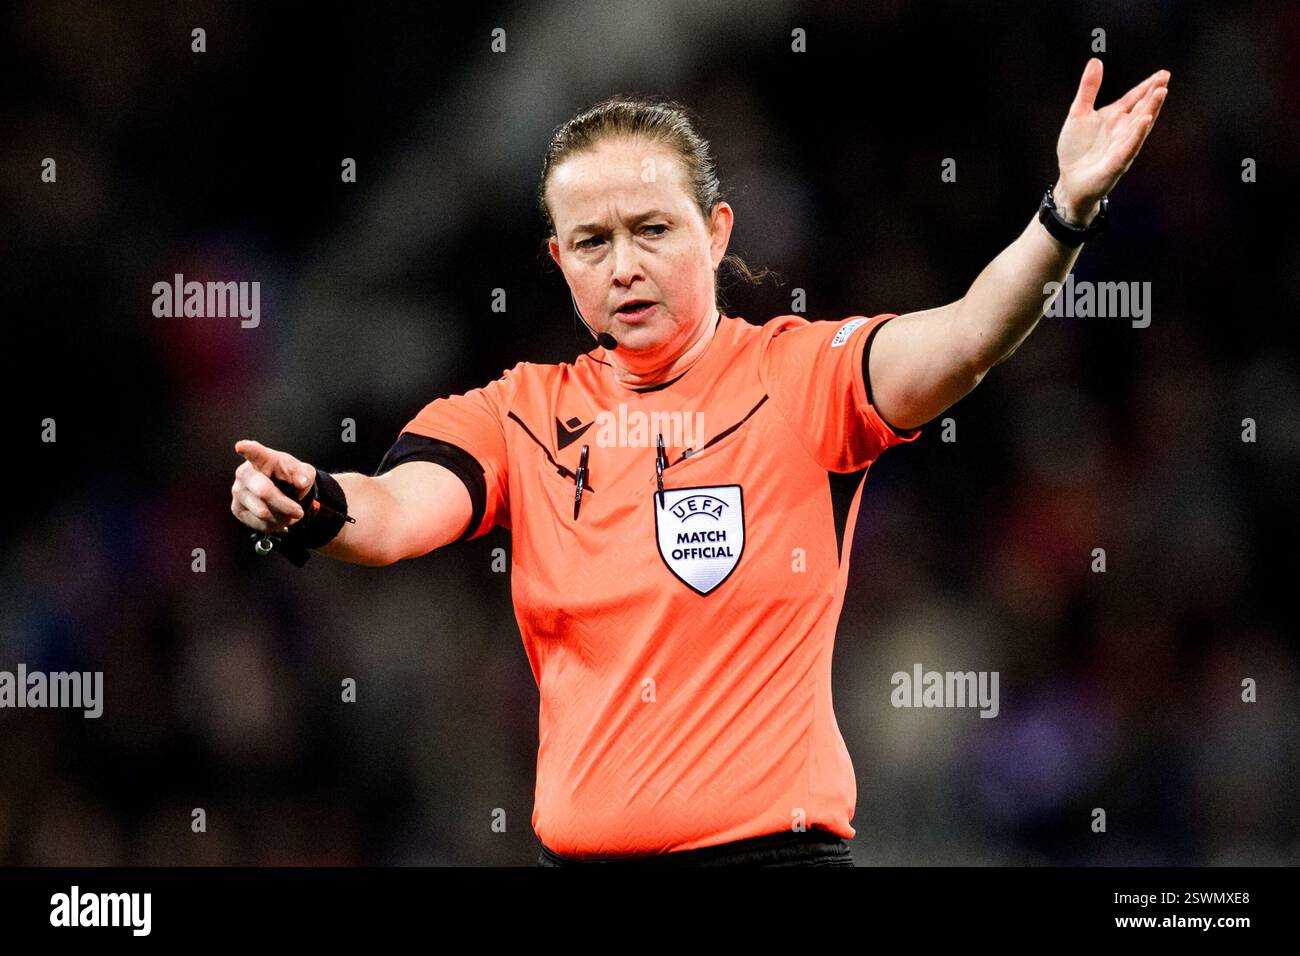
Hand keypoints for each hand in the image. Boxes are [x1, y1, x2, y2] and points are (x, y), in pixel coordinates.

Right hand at [231, 439, 314, 533]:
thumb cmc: (290, 477)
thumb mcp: (303, 472)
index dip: (248, 449)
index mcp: (263, 458)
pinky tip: (278, 517)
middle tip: (299, 511)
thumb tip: (301, 482)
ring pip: (263, 512)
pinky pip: (258, 523)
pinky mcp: (236, 509)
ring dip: (282, 517)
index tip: (241, 446)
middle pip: (264, 492)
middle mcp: (244, 473)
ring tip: (289, 513)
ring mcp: (238, 491)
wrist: (283, 491)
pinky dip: (274, 525)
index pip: (255, 453)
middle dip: (285, 505)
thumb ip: (304, 474)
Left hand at [1054, 58, 1168, 223]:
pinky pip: (1130, 146)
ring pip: (1140, 125)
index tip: (1162, 73)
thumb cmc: (1076, 149)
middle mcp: (1123, 130)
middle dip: (1153, 94)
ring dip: (1151, 109)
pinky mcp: (1117, 162)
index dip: (1147, 86)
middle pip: (1142, 108)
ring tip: (1161, 92)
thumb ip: (1088, 89)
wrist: (1070, 180)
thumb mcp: (1078, 114)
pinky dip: (1137, 133)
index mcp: (1116, 117)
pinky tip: (1145, 120)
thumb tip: (1095, 61)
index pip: (1134, 98)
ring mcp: (1123, 146)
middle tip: (1165, 79)